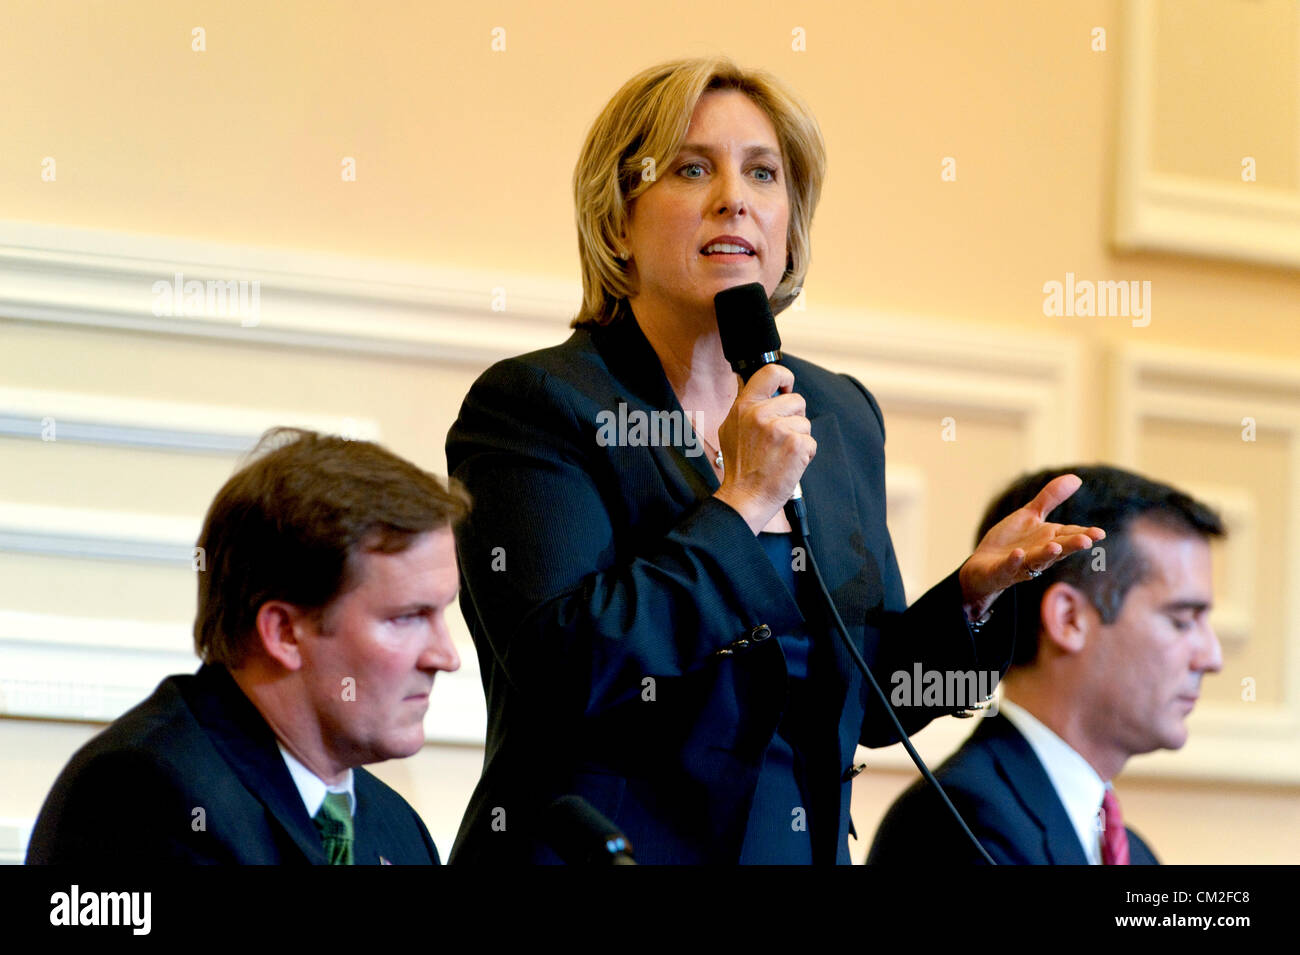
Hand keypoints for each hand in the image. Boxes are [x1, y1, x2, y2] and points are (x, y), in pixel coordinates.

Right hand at [713, 364, 815, 534]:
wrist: (744, 497)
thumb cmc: (740, 468)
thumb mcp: (730, 429)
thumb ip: (746, 408)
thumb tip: (765, 392)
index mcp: (743, 407)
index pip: (770, 373)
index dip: (785, 377)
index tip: (787, 388)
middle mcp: (759, 414)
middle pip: (796, 400)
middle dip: (795, 418)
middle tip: (780, 438)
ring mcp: (778, 428)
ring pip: (805, 423)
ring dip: (799, 438)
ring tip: (781, 454)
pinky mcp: (795, 444)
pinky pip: (811, 442)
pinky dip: (805, 454)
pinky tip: (788, 463)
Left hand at [958, 473, 1103, 620]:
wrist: (983, 564)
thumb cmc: (1012, 541)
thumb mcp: (1030, 515)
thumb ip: (1050, 498)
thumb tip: (1076, 478)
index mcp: (1049, 539)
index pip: (1069, 535)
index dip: (1084, 534)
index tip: (1099, 533)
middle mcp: (1039, 553)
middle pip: (1058, 549)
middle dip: (1071, 546)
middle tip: (1087, 541)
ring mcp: (1022, 564)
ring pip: (1037, 560)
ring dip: (1046, 554)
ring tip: (1055, 547)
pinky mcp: (1002, 570)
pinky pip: (1009, 567)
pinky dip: (1014, 561)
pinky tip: (1018, 554)